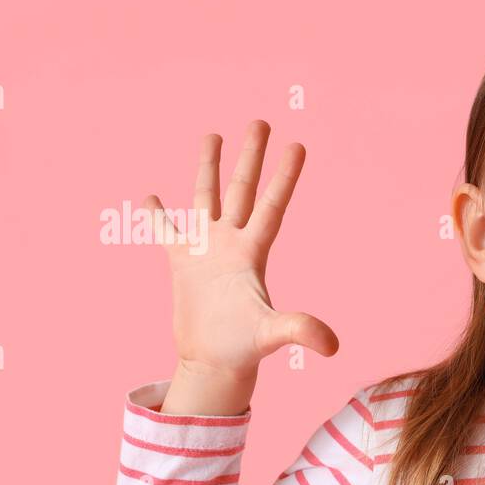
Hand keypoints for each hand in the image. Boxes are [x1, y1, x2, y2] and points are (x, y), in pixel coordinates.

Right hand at [142, 119, 338, 380]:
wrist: (215, 364)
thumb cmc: (244, 349)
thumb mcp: (272, 336)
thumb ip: (300, 331)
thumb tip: (333, 346)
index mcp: (253, 252)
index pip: (272, 205)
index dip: (285, 176)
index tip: (297, 144)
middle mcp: (231, 244)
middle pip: (242, 190)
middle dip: (251, 156)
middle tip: (261, 121)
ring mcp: (206, 251)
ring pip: (206, 198)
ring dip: (208, 167)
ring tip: (212, 134)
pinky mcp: (182, 265)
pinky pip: (167, 232)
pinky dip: (157, 216)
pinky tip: (151, 197)